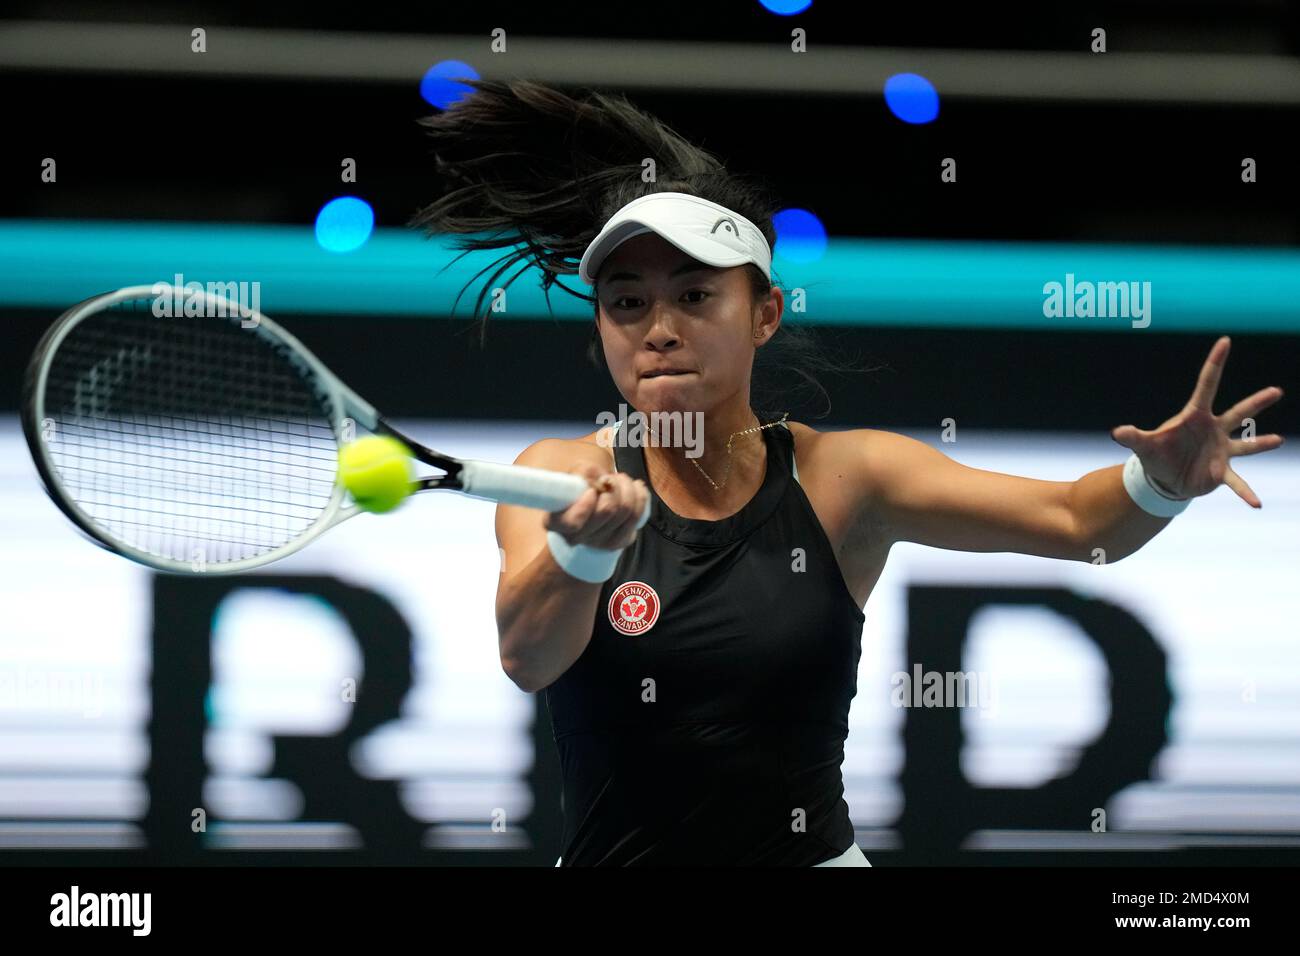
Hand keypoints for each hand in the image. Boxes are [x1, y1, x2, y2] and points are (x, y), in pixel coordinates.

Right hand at [543, 462, 648, 548]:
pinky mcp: (621, 541)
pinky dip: (640, 495)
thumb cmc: (576, 492)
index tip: (590, 491)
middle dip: (612, 486)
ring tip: (620, 479)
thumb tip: (602, 478)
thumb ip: (582, 474)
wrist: (587, 514)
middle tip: (609, 478)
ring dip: (626, 487)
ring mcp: (600, 543)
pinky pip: (638, 514)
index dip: (585, 504)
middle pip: (606, 510)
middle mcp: (577, 538)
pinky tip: (635, 486)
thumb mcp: (572, 477)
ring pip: (625, 510)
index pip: (573, 522)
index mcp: (557, 522)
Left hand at [1111, 336, 1283, 507]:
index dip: (1215, 363)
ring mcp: (1221, 449)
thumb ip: (1133, 437)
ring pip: (1246, 443)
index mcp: (1195, 416)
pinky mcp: (1221, 472)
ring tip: (1277, 440)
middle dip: (1257, 402)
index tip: (1225, 341)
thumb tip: (1117, 432)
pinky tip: (1256, 504)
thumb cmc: (1157, 454)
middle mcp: (1214, 429)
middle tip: (1276, 391)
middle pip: (1239, 412)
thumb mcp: (1143, 445)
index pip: (1207, 385)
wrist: (1164, 478)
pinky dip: (1245, 492)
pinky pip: (1237, 482)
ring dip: (1262, 443)